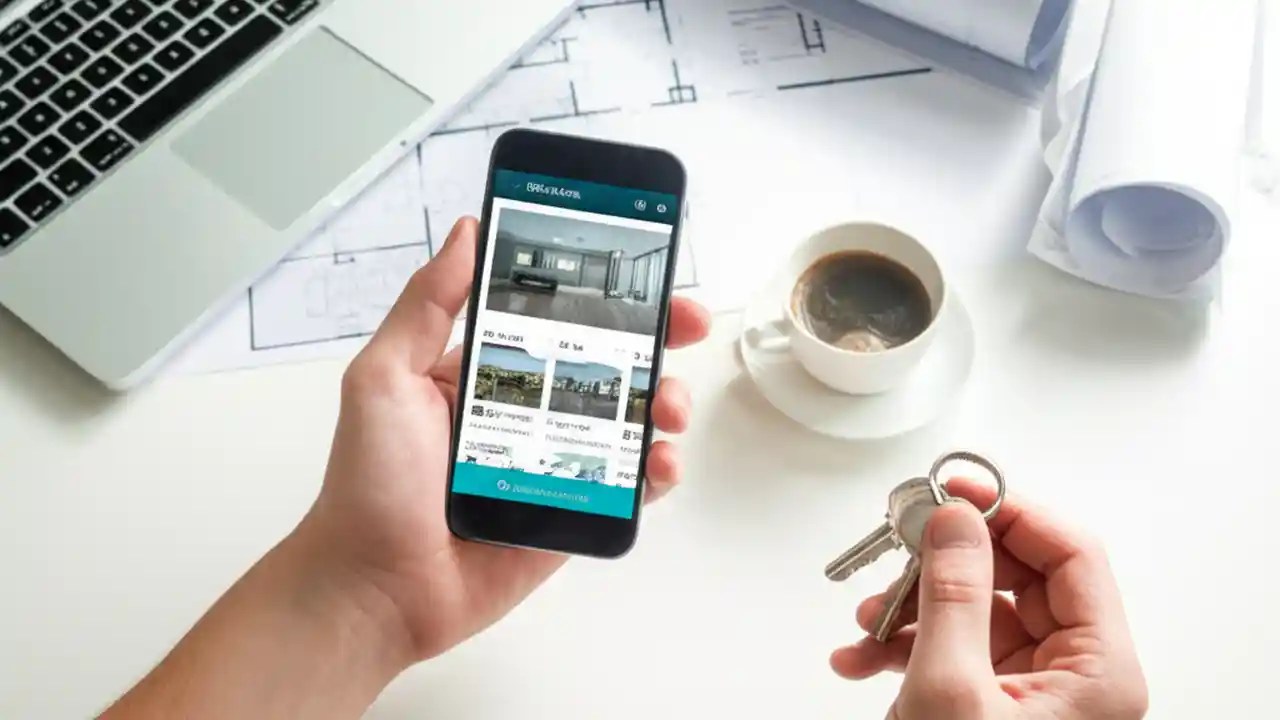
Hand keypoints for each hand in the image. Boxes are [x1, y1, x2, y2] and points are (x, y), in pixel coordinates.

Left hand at [300, 217, 711, 662]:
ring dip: (663, 402)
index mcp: (486, 371)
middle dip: (656, 339)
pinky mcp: (573, 511)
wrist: (376, 589)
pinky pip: (628, 486)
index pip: (554, 316)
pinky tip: (660, 463)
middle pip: (607, 362)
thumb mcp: (383, 377)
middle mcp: (525, 409)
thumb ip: (427, 305)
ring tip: (668, 408)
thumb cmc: (368, 485)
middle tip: (685, 326)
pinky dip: (657, 471)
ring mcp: (554, 460)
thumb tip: (466, 233)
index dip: (601, 292)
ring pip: (628, 420)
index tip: (640, 271)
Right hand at [830, 478, 1147, 718]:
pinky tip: (863, 658)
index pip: (1070, 552)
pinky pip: (953, 647)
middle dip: (943, 564)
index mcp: (1099, 672)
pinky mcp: (993, 705)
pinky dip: (904, 645)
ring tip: (865, 623)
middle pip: (1016, 576)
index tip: (953, 488)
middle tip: (897, 543)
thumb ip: (952, 594)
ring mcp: (1032, 692)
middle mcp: (1076, 677)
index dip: (1011, 508)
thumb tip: (954, 519)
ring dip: (910, 607)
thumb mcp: (951, 690)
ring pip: (975, 610)